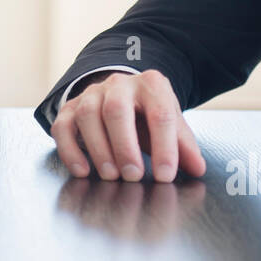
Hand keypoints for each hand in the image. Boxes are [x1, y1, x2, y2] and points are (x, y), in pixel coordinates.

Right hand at [51, 69, 205, 182]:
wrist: (122, 94)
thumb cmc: (148, 114)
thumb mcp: (170, 124)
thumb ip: (183, 146)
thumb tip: (197, 169)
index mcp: (151, 85)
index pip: (159, 114)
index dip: (164, 147)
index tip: (165, 175)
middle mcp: (119, 84)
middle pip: (116, 110)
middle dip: (124, 146)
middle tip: (133, 176)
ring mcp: (91, 94)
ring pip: (88, 115)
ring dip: (98, 148)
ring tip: (110, 176)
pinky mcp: (69, 108)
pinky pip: (63, 126)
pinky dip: (70, 150)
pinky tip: (82, 171)